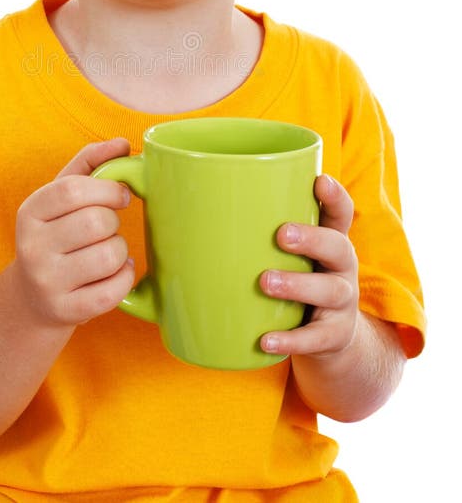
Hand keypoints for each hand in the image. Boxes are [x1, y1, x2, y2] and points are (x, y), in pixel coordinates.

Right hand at [14, 138, 134, 327]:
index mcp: (30, 212)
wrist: (33, 297)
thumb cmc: (56, 233)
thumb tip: (122, 143)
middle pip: (97, 222)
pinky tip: (114, 274)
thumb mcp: (60, 195)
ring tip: (108, 251)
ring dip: (120, 251)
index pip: (74, 190)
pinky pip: (113, 291)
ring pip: (109, 256)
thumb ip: (90, 162)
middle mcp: (32, 247)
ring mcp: (47, 282)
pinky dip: (124, 278)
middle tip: (107, 228)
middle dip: (114, 222)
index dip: (108, 189)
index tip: (120, 195)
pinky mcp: (66, 311)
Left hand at [259, 174, 358, 357]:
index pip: (340, 213)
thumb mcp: (287, 254)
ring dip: (297, 285)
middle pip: (338, 247)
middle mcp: (341, 267)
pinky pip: (316, 338)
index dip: (335, 196)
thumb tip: (179, 208)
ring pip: (330, 291)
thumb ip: (253, 232)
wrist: (329, 339)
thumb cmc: (295, 279)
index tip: (320, 180)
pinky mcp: (335, 336)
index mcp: (329, 240)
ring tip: (265, 282)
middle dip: (311, 238)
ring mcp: (342, 303)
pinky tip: (266, 340)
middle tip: (281, 234)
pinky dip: (291, 339)